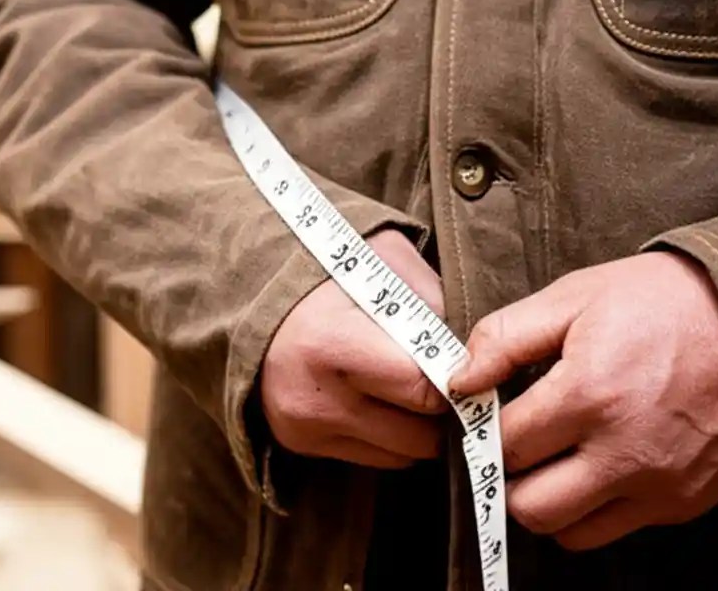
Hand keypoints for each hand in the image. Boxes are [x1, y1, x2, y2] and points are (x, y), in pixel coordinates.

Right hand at [261, 230, 449, 468]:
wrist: (245, 291)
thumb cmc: (323, 269)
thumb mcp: (382, 257)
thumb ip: (432, 299)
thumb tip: (472, 350)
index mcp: (332, 346)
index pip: (424, 390)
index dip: (455, 378)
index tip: (464, 364)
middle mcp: (315, 399)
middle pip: (420, 434)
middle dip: (442, 409)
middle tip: (444, 377)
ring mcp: (305, 428)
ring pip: (403, 455)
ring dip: (419, 427)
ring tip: (410, 385)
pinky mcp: (300, 443)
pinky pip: (375, 459)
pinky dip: (391, 435)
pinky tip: (380, 397)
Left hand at [449, 252, 717, 549]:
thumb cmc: (666, 301)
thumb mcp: (577, 296)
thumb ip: (507, 337)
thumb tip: (460, 378)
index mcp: (589, 395)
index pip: (505, 443)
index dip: (486, 429)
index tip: (489, 414)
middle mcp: (623, 451)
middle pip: (529, 506)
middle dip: (510, 478)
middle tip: (518, 445)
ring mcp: (658, 484)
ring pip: (570, 533)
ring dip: (550, 503)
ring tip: (554, 461)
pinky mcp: (686, 501)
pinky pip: (620, 529)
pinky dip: (597, 508)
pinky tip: (599, 465)